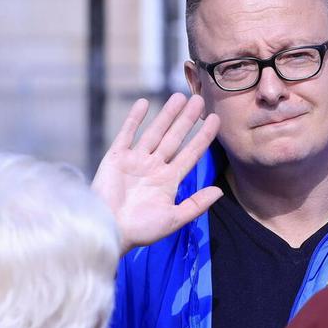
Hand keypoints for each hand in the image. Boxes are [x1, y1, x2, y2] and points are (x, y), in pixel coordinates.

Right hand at [91, 94, 221, 254]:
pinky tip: (144, 103)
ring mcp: (135, 160)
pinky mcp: (116, 157)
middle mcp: (154, 167)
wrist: (108, 230)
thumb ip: (196, 204)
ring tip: (179, 97)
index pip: (191, 154)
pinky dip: (135, 119)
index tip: (216, 120)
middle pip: (174, 138)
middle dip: (187, 119)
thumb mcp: (173, 219)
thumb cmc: (140, 230)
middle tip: (199, 99)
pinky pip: (127, 133)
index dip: (203, 137)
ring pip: (154, 132)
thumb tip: (219, 191)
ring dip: (166, 115)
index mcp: (169, 180)